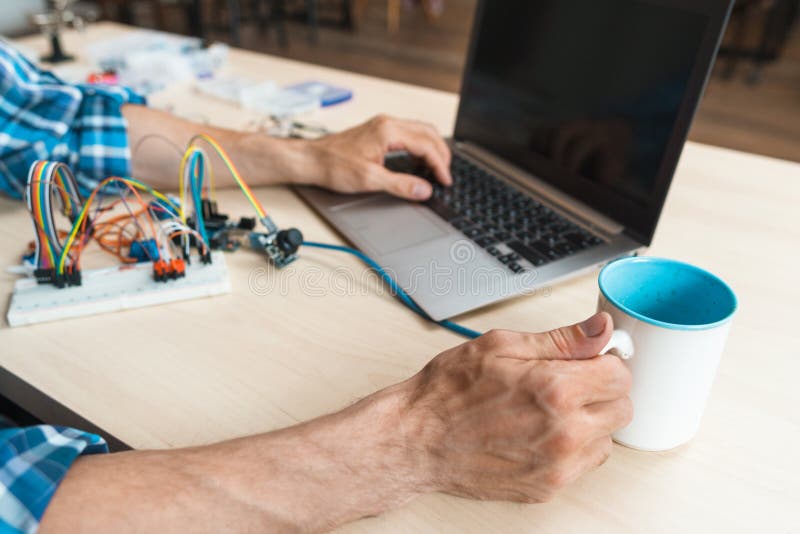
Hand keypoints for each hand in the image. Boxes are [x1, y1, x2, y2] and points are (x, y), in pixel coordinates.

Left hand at [304, 114, 452, 199]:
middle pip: (429, 133)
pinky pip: (409, 134)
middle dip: (442, 154)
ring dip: (433, 148)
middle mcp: (388, 123)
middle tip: (446, 175)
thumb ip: (400, 185)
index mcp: (388, 131)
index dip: (440, 164)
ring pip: (421, 131)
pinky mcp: (379, 131)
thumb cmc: (333, 165)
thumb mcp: (369, 179)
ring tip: (437, 169)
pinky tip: (419, 162)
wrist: (311, 159)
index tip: (445, 180)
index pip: (426, 145)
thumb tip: (424, 190)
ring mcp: (383, 125)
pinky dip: (421, 146)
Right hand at [402, 312, 632, 502]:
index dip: (605, 362)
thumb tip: (601, 328)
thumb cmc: (449, 392)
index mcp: (555, 390)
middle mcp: (563, 433)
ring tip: (549, 409)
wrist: (417, 440)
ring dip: (590, 421)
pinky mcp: (548, 487)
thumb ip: (561, 339)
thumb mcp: (501, 346)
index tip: (590, 361)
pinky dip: (573, 447)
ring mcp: (558, 466)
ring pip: (607, 438)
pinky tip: (541, 432)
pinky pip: (585, 464)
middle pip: (622, 408)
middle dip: (602, 391)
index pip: (620, 375)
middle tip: (568, 382)